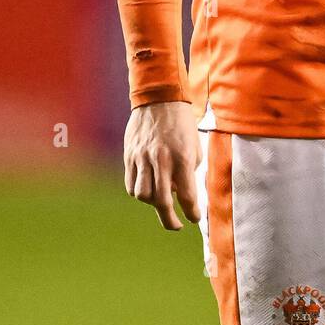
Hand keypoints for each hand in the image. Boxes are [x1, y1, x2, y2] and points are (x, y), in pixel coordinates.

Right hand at [123, 101, 202, 230]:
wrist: (159, 99)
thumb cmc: (182, 123)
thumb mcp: (194, 146)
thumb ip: (189, 171)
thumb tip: (182, 193)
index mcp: (181, 158)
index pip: (186, 195)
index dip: (191, 212)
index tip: (193, 219)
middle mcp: (161, 160)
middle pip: (161, 202)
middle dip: (170, 220)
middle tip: (177, 225)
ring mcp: (142, 158)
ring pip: (142, 195)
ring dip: (152, 204)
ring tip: (161, 201)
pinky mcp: (129, 156)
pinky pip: (131, 184)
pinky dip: (139, 192)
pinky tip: (148, 188)